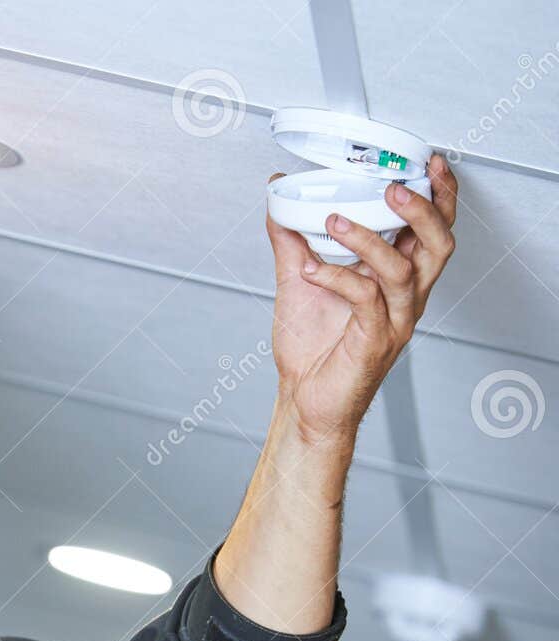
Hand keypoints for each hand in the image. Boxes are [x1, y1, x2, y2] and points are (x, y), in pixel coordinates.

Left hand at [264, 154, 458, 445]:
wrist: (303, 400)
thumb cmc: (312, 347)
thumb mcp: (299, 279)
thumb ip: (292, 239)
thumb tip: (278, 198)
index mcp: (399, 278)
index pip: (434, 229)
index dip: (440, 195)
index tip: (429, 162)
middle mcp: (406, 297)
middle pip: (439, 244)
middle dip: (422, 210)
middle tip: (391, 187)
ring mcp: (395, 320)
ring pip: (403, 270)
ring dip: (370, 239)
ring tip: (336, 220)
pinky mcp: (375, 341)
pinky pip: (366, 300)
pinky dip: (337, 278)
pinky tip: (310, 270)